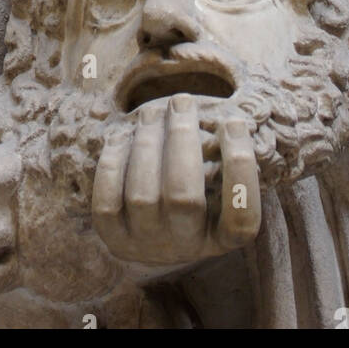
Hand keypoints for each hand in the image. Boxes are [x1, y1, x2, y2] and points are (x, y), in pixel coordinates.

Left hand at [91, 94, 260, 266]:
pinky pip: (107, 201)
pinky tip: (122, 136)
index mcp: (222, 237)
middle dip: (181, 139)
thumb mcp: (217, 183)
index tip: (234, 122)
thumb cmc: (194, 191)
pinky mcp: (113, 238)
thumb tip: (226, 115)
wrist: (152, 235)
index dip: (240, 169)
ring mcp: (147, 245)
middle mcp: (186, 247)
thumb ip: (222, 156)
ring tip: (151, 112)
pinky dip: (113, 163)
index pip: (241, 216)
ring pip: (142, 196)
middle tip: (182, 100)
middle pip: (183, 198)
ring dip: (146, 144)